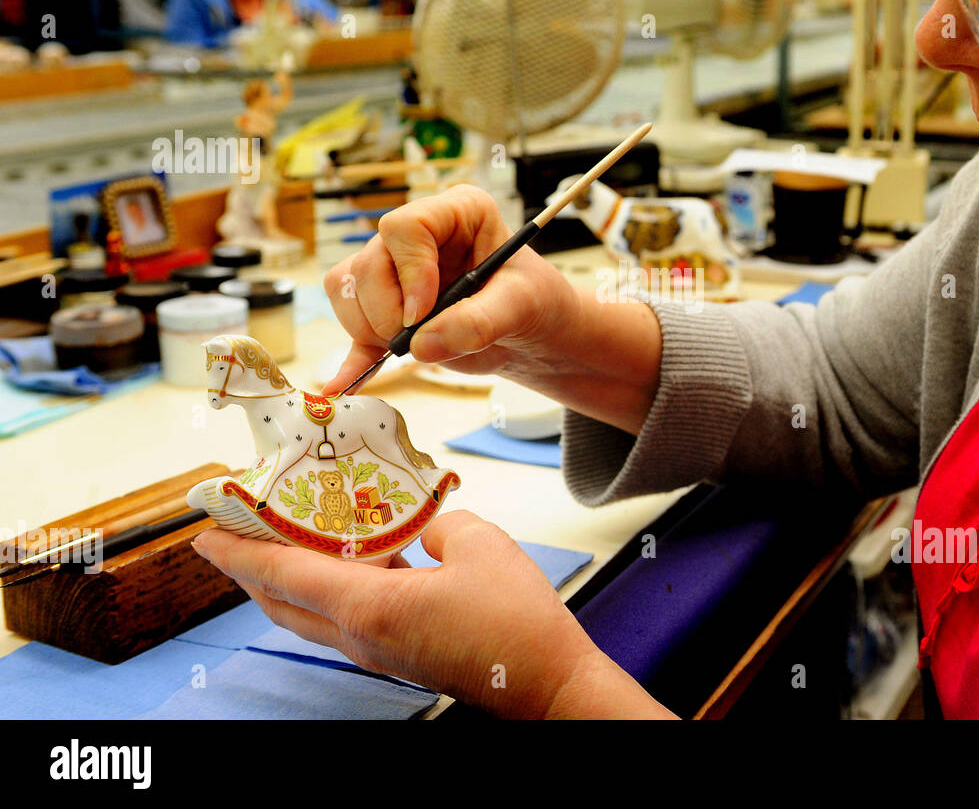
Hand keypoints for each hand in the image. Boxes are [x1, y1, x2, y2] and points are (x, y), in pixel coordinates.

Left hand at [190, 510, 607, 717]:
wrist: (544, 683)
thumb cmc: (515, 623)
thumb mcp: (480, 544)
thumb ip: (441, 524)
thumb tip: (425, 529)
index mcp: (370, 607)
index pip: (285, 573)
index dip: (240, 550)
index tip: (206, 532)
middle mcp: (362, 635)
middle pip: (282, 603)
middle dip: (248, 569)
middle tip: (233, 534)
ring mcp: (378, 649)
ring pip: (309, 614)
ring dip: (285, 579)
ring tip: (281, 540)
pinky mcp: (398, 652)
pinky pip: (343, 617)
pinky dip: (326, 587)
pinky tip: (352, 558)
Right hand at [322, 185, 582, 392]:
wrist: (534, 335)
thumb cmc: (537, 304)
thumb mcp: (521, 307)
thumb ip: (477, 322)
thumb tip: (422, 343)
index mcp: (456, 213)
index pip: (405, 227)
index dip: (408, 271)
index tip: (422, 312)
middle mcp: (419, 236)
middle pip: (368, 264)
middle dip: (387, 312)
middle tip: (420, 341)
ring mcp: (397, 271)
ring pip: (347, 290)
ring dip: (371, 329)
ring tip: (417, 348)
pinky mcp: (387, 309)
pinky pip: (353, 325)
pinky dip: (354, 358)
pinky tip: (349, 384)